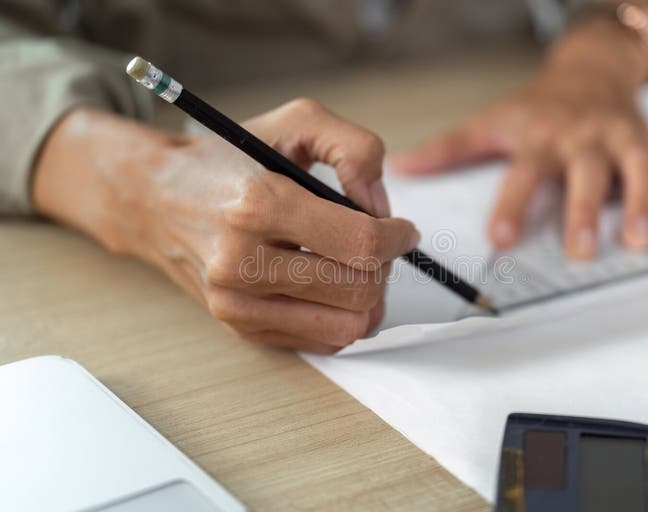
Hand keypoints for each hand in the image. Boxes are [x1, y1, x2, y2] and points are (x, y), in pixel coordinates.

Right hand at [33, 101, 418, 352]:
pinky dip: (340, 315)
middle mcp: (241, 263)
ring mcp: (237, 304)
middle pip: (359, 291)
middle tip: (374, 245)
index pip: (361, 244)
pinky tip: (329, 285)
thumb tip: (382, 207)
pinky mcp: (239, 328)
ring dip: (367, 297)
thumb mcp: (295, 121)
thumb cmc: (229, 160)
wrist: (156, 198)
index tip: (401, 230)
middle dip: (382, 267)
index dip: (396, 238)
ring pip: (345, 327)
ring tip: (354, 267)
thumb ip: (354, 148)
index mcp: (259, 206)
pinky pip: (321, 342)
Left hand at [394, 53, 647, 259]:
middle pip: (584, 176)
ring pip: (636, 172)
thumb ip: (450, 150)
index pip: (523, 175)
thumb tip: (404, 168)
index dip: (512, 206)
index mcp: (540, 139)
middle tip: (580, 250)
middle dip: (583, 212)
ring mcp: (621, 142)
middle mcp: (583, 139)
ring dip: (642, 205)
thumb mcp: (492, 122)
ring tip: (639, 241)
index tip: (501, 239)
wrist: (589, 71)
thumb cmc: (537, 107)